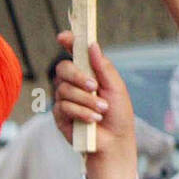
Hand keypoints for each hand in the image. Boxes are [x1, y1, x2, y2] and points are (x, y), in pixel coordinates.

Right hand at [53, 30, 137, 178]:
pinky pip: (63, 107)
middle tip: (94, 86)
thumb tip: (92, 45)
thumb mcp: (116, 88)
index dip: (68, 42)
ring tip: (101, 111)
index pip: (75, 54)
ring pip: (64, 89)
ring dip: (86, 100)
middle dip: (78, 76)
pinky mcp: (60, 115)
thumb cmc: (118, 115)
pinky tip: (93, 120)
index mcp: (88, 73)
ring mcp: (65, 99)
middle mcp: (74, 84)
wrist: (115, 142)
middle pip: (63, 69)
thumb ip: (103, 67)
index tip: (64, 36)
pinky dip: (81, 112)